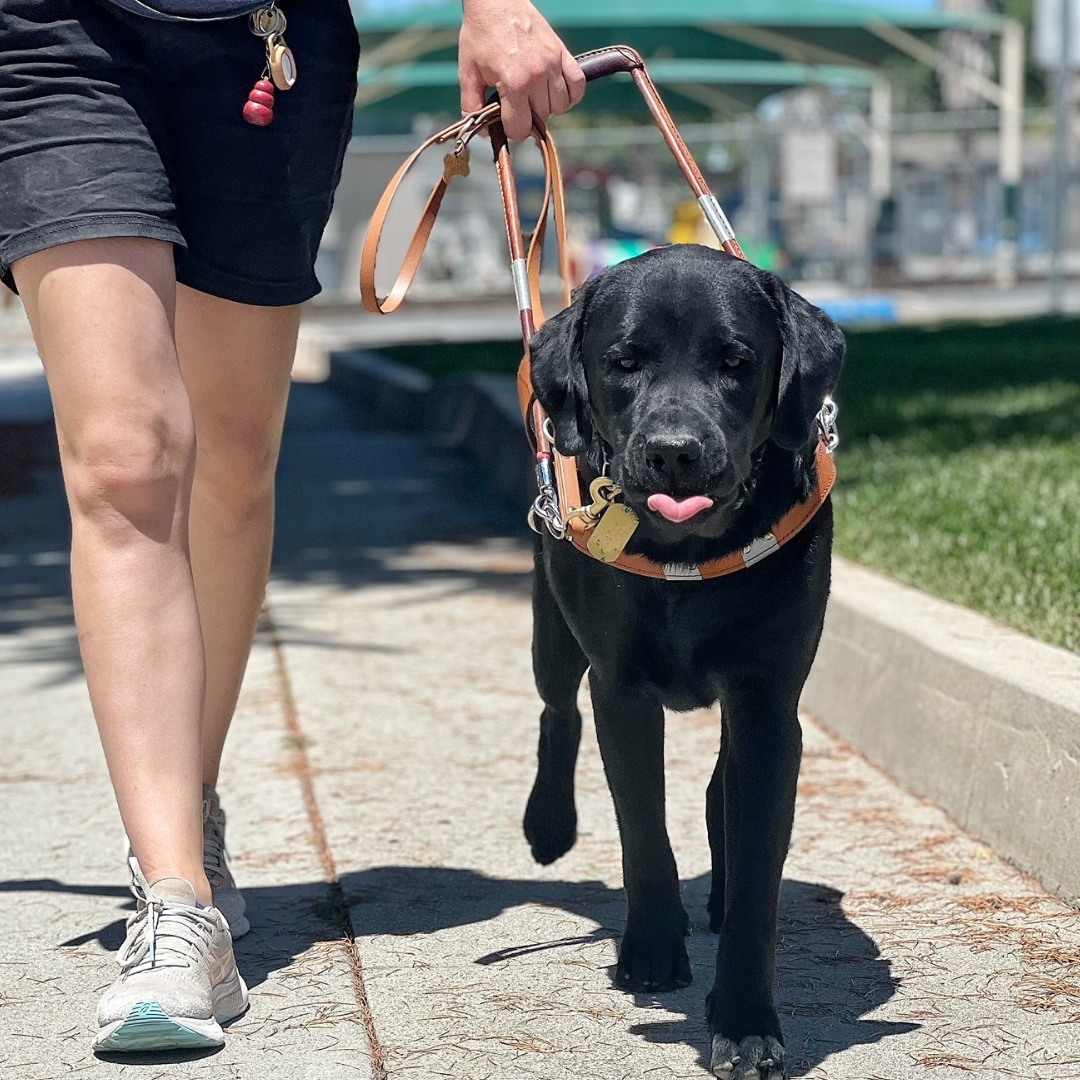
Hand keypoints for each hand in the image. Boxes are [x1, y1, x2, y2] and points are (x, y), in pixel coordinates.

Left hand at [459, 0, 585, 141]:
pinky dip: (570, 95)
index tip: (506, 119)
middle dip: (528, 117)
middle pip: (541, 119)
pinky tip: (556, 92)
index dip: (512, 129)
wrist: (496, 2)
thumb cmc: (481, 35)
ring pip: (560, 107)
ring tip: (534, 96)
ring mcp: (552, 64)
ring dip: (548, 107)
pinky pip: (577, 86)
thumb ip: (472, 106)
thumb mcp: (468, 73)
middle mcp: (537, 76)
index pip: (521, 129)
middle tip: (516, 103)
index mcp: (513, 83)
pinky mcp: (562, 53)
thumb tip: (485, 132)